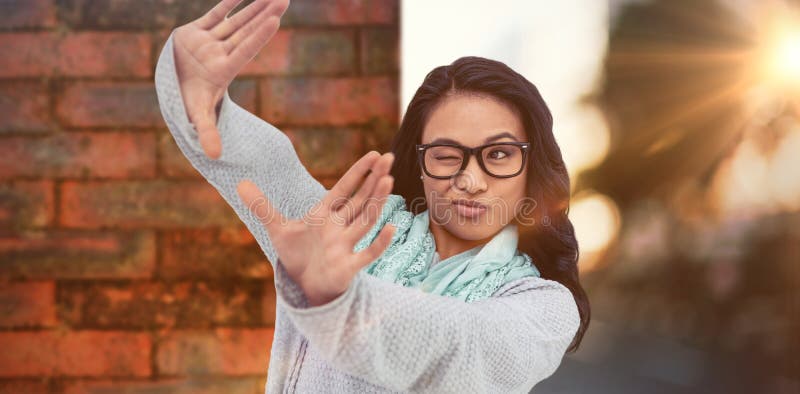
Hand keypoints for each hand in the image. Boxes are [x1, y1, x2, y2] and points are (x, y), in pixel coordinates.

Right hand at [172, 0, 288, 158]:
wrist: (174, 89)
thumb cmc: (189, 102)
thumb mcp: (197, 115)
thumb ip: (207, 132)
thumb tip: (215, 156)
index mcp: (223, 69)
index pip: (245, 50)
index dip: (258, 36)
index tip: (275, 21)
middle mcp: (220, 53)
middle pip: (246, 31)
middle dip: (263, 15)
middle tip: (284, 1)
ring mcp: (209, 41)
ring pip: (234, 21)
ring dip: (253, 6)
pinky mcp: (196, 32)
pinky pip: (214, 14)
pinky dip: (227, 3)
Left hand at [237, 151, 396, 306]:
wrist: (304, 285)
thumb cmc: (297, 255)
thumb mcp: (277, 229)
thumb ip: (262, 206)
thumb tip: (239, 183)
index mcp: (325, 214)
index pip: (345, 188)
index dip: (359, 172)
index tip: (375, 154)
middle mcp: (340, 226)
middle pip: (361, 199)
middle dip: (374, 179)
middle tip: (389, 158)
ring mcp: (346, 245)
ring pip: (366, 219)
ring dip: (377, 201)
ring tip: (389, 180)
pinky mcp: (349, 266)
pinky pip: (368, 253)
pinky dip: (379, 242)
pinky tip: (390, 229)